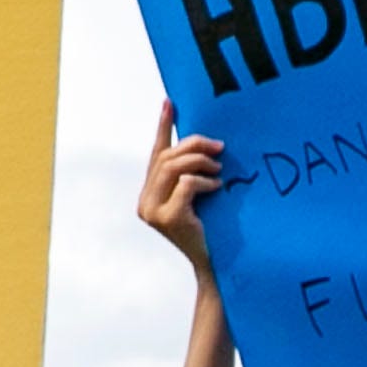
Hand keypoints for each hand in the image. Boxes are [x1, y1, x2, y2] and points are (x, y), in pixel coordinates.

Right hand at [136, 103, 224, 273]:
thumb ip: (192, 173)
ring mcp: (152, 212)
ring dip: (201, 162)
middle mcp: (145, 202)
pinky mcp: (167, 218)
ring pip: (173, 167)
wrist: (218, 264)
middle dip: (194, 146)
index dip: (163, 127)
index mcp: (150, 194)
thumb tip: (206, 142)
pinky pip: (185, 184)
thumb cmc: (213, 228)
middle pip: (166, 157)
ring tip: (219, 169)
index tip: (169, 102)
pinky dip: (204, 181)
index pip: (156, 153)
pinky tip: (217, 187)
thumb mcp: (200, 195)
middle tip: (220, 148)